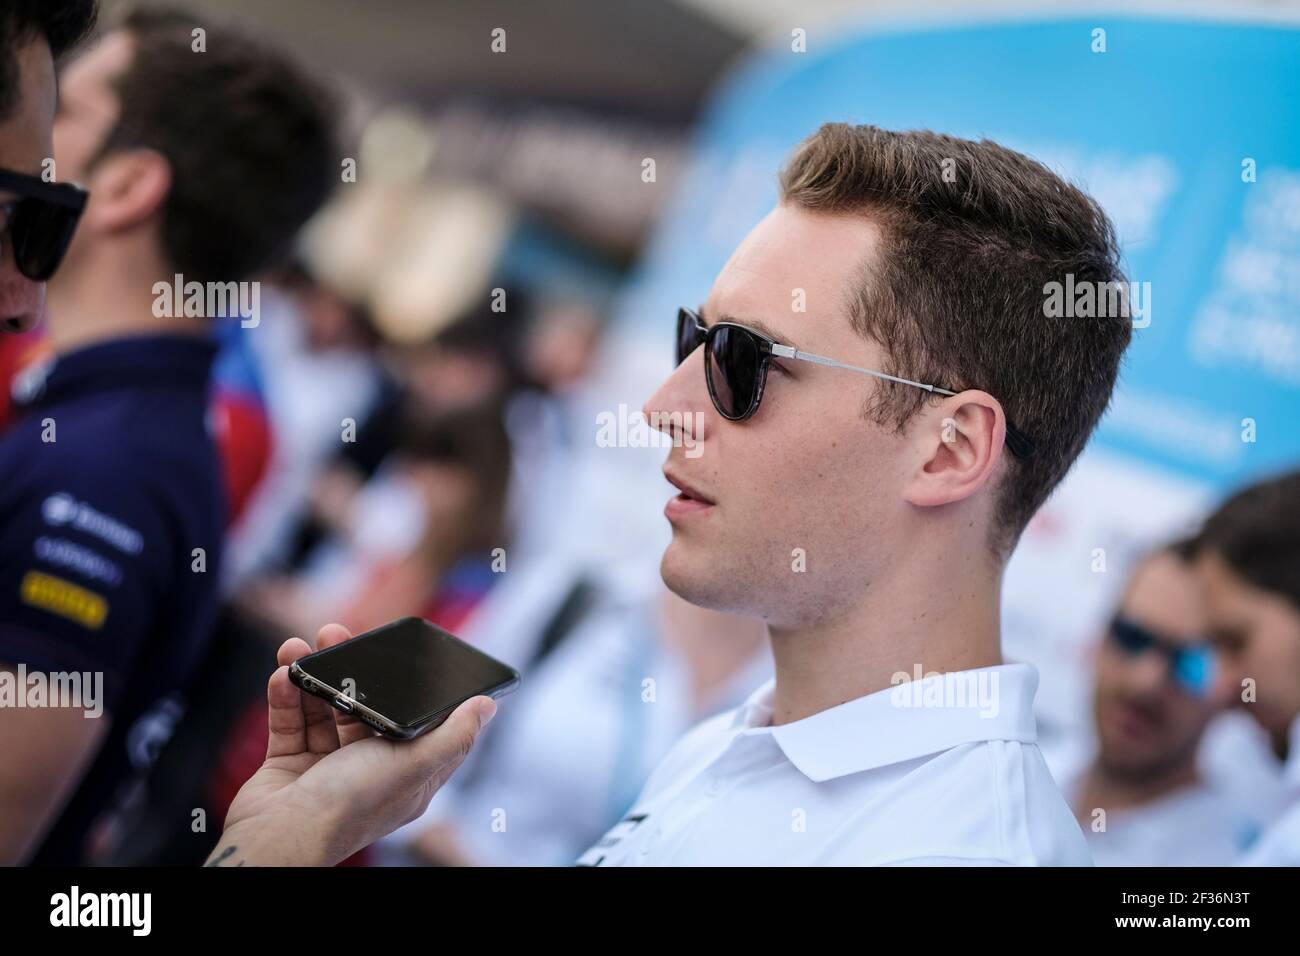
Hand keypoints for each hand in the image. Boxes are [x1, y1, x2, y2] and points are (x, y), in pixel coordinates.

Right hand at [205, 624, 495, 865]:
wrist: (281, 836)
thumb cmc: (351, 805)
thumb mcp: (414, 764)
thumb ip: (453, 734)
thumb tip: (487, 706)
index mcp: (405, 772)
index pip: (419, 722)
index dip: (413, 688)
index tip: (402, 653)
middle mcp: (367, 769)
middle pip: (365, 708)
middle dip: (349, 671)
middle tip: (334, 634)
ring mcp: (326, 768)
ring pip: (323, 710)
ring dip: (312, 676)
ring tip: (298, 647)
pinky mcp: (290, 766)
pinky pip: (290, 723)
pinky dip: (286, 697)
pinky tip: (284, 673)